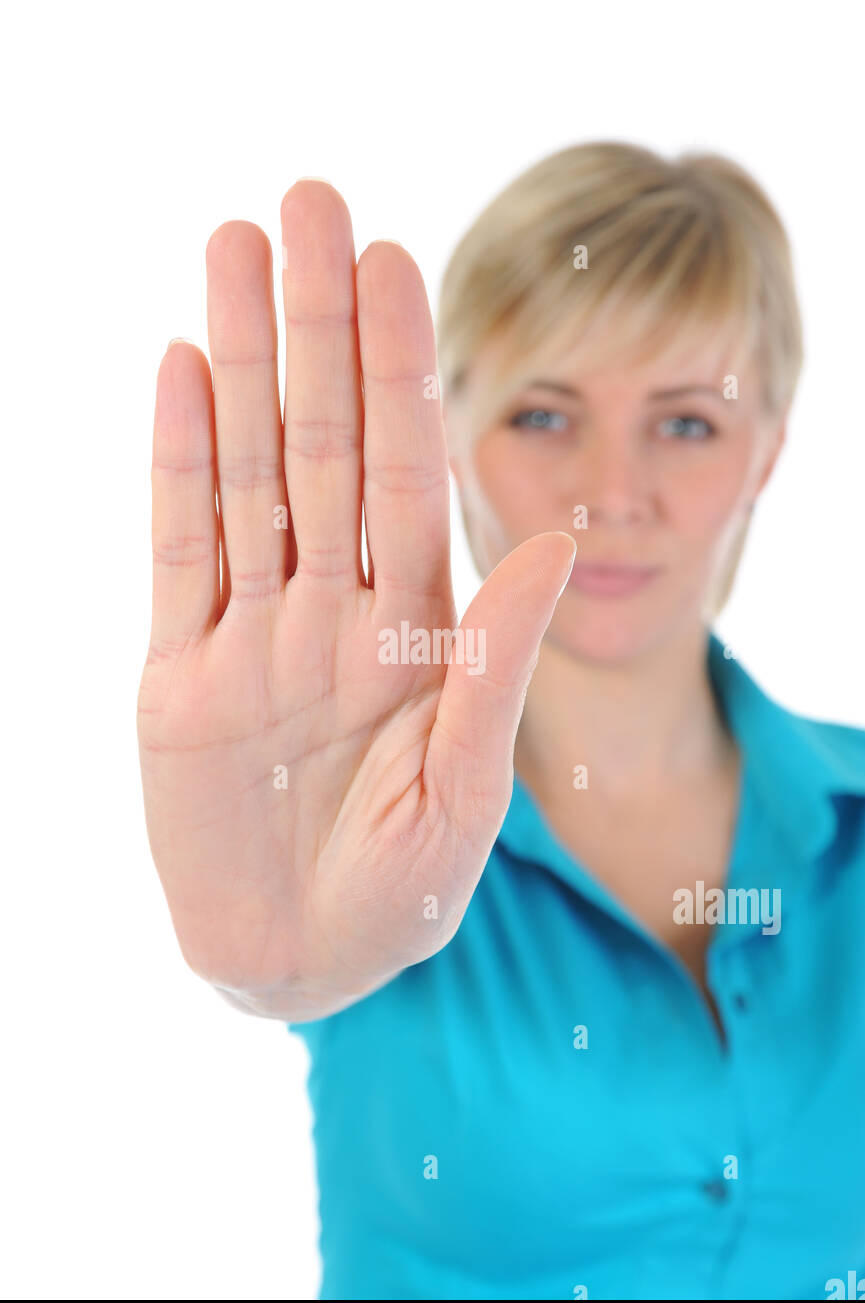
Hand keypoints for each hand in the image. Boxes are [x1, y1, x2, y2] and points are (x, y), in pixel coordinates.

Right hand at [138, 180, 575, 1018]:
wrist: (298, 960)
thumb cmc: (400, 893)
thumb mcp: (467, 786)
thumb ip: (496, 664)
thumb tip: (552, 541)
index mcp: (413, 630)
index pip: (405, 474)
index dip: (399, 370)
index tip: (392, 263)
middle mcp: (331, 608)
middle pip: (322, 445)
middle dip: (316, 329)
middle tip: (303, 204)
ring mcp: (251, 631)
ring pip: (246, 474)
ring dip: (241, 365)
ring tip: (231, 252)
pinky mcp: (177, 670)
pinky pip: (177, 549)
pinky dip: (177, 463)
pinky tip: (183, 371)